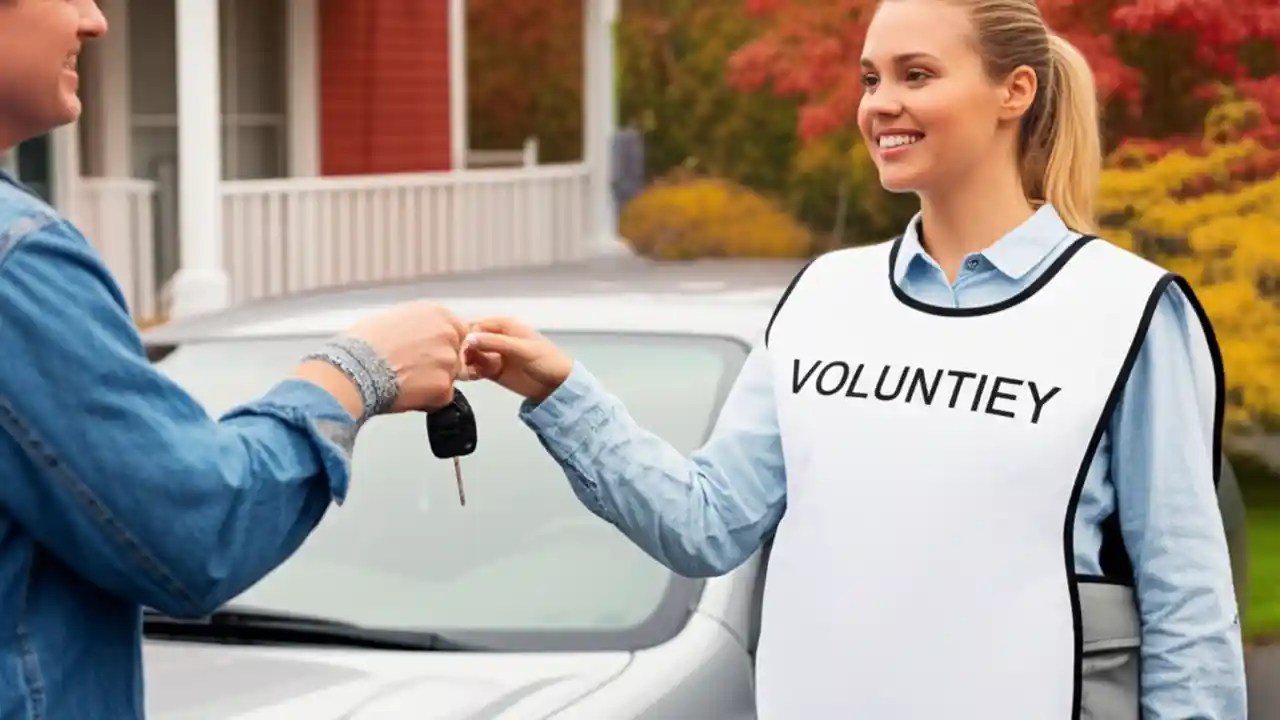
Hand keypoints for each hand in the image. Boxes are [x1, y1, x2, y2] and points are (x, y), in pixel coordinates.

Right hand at [343, 301, 467, 411]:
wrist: (354, 369)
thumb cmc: (363, 344)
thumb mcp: (394, 319)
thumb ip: (418, 326)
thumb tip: (420, 336)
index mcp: (436, 314)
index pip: (457, 330)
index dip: (443, 344)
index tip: (431, 352)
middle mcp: (447, 334)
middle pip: (455, 354)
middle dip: (439, 364)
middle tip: (414, 370)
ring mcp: (448, 361)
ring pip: (449, 376)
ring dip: (433, 382)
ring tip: (406, 382)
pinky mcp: (444, 387)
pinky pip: (442, 397)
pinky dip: (428, 400)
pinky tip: (407, 394)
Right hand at [460, 316, 572, 402]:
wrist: (557, 385)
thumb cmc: (546, 361)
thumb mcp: (522, 349)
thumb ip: (496, 343)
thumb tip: (469, 338)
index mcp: (505, 325)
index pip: (478, 325)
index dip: (467, 335)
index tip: (461, 348)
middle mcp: (497, 337)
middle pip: (471, 340)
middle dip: (464, 349)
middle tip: (460, 361)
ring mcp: (494, 354)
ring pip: (471, 354)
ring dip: (465, 362)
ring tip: (465, 370)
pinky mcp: (493, 370)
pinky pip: (476, 368)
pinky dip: (471, 372)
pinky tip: (470, 376)